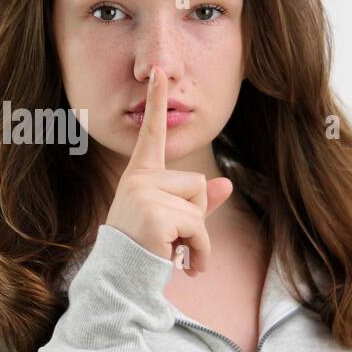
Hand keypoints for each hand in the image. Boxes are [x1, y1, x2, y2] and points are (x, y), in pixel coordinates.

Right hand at [104, 64, 233, 276]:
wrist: (123, 282)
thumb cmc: (146, 252)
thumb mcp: (174, 223)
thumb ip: (199, 203)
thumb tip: (227, 184)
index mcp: (140, 176)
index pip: (152, 134)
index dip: (157, 100)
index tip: (158, 69)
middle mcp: (139, 180)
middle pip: (197, 182)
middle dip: (195, 216)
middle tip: (171, 239)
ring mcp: (144, 195)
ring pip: (199, 205)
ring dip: (197, 237)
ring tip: (174, 252)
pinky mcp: (155, 215)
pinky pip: (199, 227)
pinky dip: (199, 252)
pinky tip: (183, 266)